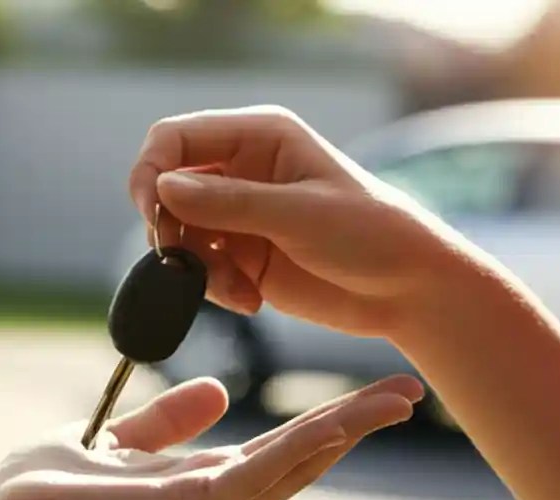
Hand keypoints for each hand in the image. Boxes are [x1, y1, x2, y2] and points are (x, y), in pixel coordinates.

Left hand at [0, 375, 421, 499]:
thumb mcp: (125, 436)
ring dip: (346, 431)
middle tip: (411, 392)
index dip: (331, 420)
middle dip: (358, 425)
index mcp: (205, 484)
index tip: (373, 390)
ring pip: (293, 465)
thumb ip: (170, 419)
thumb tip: (221, 392)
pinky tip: (335, 422)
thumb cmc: (53, 482)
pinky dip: (300, 447)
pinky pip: (257, 473)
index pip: (282, 448)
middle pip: (303, 460)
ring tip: (395, 400)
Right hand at [129, 105, 455, 337]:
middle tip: (187, 263)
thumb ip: (231, 202)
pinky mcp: (242, 256)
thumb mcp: (301, 215)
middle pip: (165, 188)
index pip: (175, 138)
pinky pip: (199, 269)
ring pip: (178, 234)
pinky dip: (213, 288)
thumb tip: (163, 188)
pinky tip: (252, 301)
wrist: (407, 289)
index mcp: (258, 137)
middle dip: (169, 229)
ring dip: (195, 267)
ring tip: (238, 291)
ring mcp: (239, 215)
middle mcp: (241, 170)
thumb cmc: (370, 234)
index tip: (156, 214)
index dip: (152, 172)